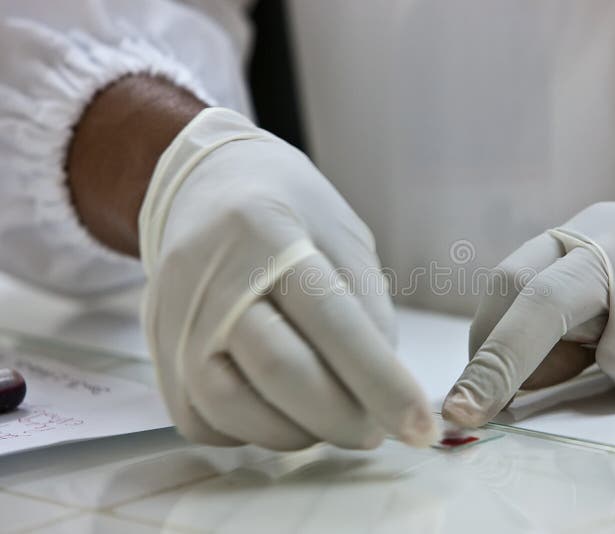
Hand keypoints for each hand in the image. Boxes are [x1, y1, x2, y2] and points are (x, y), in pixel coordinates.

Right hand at [138, 108, 436, 448]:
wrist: (207, 188)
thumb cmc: (290, 211)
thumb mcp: (344, 237)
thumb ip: (367, 310)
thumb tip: (382, 393)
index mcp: (269, 236)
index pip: (333, 322)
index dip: (382, 383)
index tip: (422, 428)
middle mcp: (212, 280)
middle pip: (279, 371)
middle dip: (342, 419)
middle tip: (376, 431)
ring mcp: (176, 320)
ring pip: (234, 408)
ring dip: (298, 432)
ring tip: (329, 417)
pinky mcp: (158, 355)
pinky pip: (203, 421)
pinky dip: (252, 433)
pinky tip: (280, 411)